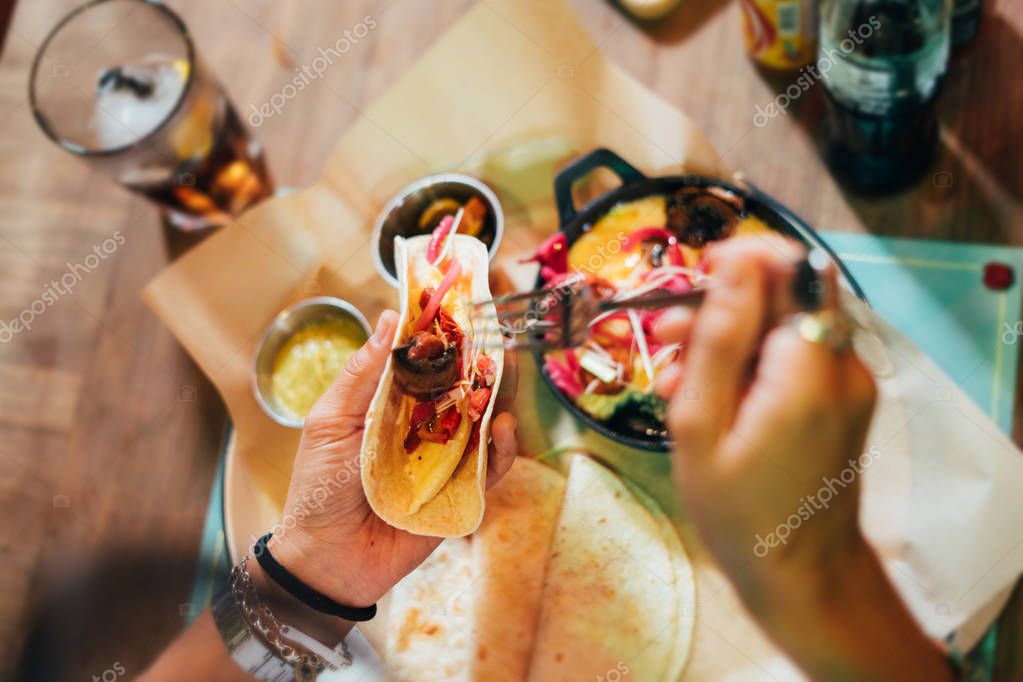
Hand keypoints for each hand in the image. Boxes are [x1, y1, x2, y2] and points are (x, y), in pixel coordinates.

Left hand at [261, 310, 517, 622]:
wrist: (326, 559)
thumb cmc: (318, 489)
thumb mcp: (331, 422)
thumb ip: (363, 375)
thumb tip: (389, 319)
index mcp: (389, 406)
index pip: (423, 364)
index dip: (443, 338)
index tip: (461, 307)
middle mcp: (421, 428)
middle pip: (459, 389)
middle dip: (480, 364)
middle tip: (498, 339)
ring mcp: (444, 461)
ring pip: (482, 424)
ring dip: (496, 399)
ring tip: (503, 378)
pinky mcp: (461, 494)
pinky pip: (491, 468)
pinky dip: (503, 448)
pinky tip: (503, 427)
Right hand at [654, 237, 952, 681]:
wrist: (802, 576)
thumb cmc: (738, 511)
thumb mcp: (703, 426)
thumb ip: (718, 339)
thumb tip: (734, 261)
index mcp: (808, 369)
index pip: (792, 267)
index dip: (742, 259)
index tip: (693, 281)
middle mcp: (843, 363)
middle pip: (786, 294)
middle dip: (723, 305)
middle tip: (666, 341)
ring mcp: (851, 382)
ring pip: (786, 324)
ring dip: (730, 338)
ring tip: (676, 380)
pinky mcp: (845, 398)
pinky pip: (795, 356)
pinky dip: (752, 364)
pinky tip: (712, 399)